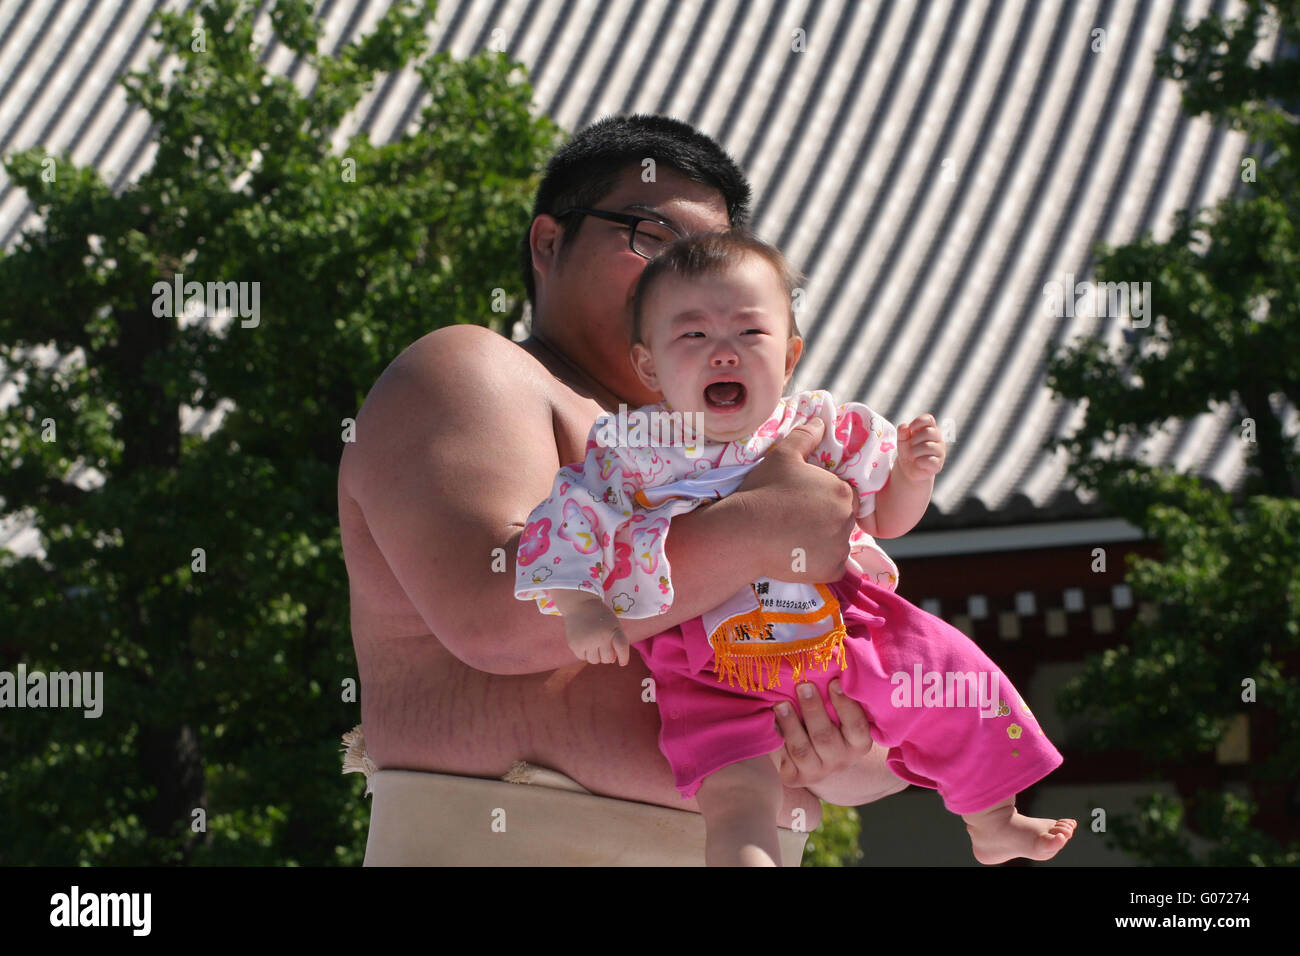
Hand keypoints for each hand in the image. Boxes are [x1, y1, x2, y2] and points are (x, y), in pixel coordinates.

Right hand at [553, 592, 629, 665]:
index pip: (622, 648)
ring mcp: (587, 642)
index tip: (622, 663)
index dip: (624, 658)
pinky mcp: (575, 644)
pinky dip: (585, 653)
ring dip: (596, 655)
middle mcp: (600, 637)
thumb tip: (611, 661)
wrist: (580, 604)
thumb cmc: (600, 616)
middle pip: (608, 659)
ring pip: (595, 661)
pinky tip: (584, 641)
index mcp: (613, 631)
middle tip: (603, 645)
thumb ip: (617, 641)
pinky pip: (582, 658)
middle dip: (607, 655)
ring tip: (593, 642)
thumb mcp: (613, 624)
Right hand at [735, 418, 857, 582]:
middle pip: (843, 520)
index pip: (845, 496)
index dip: (825, 499)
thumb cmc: (764, 491)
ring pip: (837, 544)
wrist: (745, 532)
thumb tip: (819, 421)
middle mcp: (848, 520)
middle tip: (797, 521)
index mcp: (843, 491)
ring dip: (822, 543)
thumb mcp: (782, 456)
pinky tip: (796, 555)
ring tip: (794, 539)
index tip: (804, 503)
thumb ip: (805, 437)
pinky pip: (830, 567)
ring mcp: (840, 547)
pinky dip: (817, 563)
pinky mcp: (830, 570)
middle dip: (826, 520)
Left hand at [771, 679, 875, 789]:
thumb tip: (830, 661)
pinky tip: (769, 722)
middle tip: (803, 686)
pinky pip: (784, 759)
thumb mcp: (840, 714)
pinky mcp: (794, 778)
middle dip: (813, 710)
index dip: (845, 705)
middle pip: (825, 737)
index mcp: (859, 743)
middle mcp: (841, 760)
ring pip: (802, 750)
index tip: (834, 682)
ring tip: (780, 704)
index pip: (857, 726)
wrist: (816, 760)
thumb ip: (837, 696)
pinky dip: (776, 740)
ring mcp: (817, 771)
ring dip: (790, 725)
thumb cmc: (829, 723)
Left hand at [896, 414, 944, 482]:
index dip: (919, 421)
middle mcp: (937, 439)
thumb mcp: (902, 440)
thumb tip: (904, 426)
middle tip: (910, 446)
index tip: (911, 428)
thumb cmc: (907, 451)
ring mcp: (940, 451)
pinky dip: (920, 462)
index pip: (928, 419)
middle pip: (929, 432)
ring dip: (915, 452)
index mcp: (929, 429)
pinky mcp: (938, 464)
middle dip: (915, 440)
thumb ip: (902, 432)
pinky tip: (918, 463)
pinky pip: (930, 460)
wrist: (908, 469)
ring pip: (929, 446)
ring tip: (913, 456)